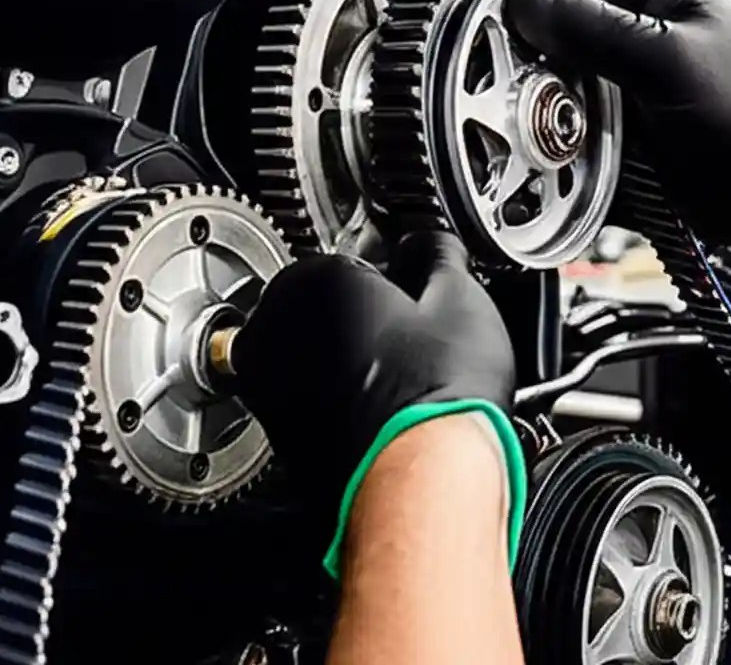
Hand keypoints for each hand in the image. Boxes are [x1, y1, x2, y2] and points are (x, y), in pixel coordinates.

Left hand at [231, 232, 524, 575]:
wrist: (423, 484)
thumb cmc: (435, 396)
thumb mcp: (460, 296)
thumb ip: (435, 253)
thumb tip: (428, 246)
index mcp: (311, 281)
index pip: (357, 257)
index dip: (399, 278)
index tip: (423, 297)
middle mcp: (275, 331)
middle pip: (328, 309)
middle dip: (369, 319)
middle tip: (421, 341)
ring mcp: (271, 389)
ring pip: (319, 357)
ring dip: (356, 360)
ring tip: (411, 380)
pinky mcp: (283, 439)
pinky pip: (317, 401)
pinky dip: (346, 401)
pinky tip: (392, 413)